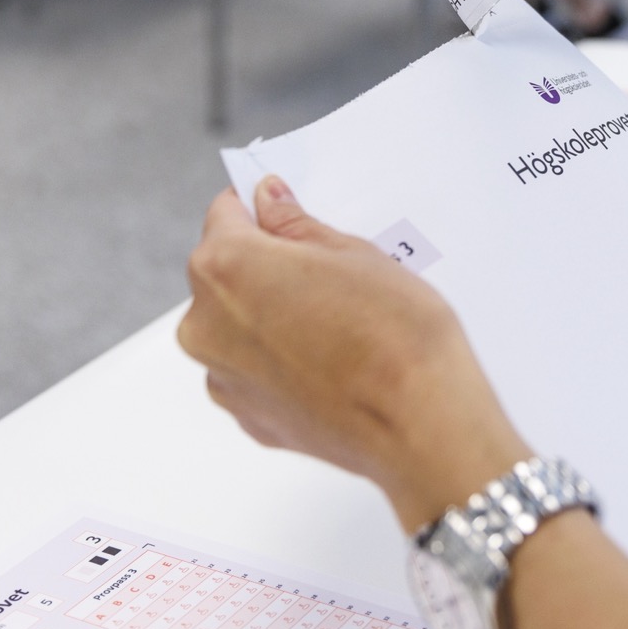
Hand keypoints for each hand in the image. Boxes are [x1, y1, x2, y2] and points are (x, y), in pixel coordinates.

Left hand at [178, 178, 531, 533]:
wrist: (420, 424)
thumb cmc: (393, 337)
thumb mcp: (352, 254)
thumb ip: (295, 226)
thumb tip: (270, 204)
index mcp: (225, 269)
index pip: (225, 214)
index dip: (259, 207)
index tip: (283, 209)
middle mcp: (206, 324)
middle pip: (223, 272)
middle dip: (264, 264)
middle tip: (325, 270)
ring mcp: (223, 377)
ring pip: (236, 324)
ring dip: (270, 314)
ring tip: (335, 321)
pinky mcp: (247, 416)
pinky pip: (253, 369)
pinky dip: (280, 359)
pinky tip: (330, 360)